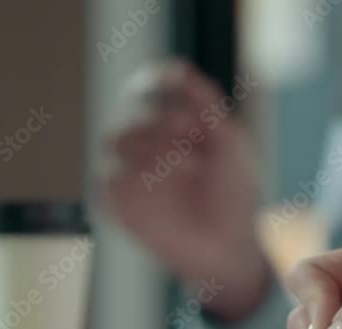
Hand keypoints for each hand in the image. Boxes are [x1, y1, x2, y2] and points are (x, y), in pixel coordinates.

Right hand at [101, 61, 269, 321]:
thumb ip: (204, 101)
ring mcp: (135, 175)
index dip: (156, 86)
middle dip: (161, 125)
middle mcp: (152, 147)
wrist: (229, 248)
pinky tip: (158, 188)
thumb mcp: (230, 142)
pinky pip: (106, 180)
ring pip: (115, 141)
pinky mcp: (122, 203)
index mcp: (176, 128)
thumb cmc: (234, 198)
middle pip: (132, 115)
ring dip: (147, 148)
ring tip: (182, 171)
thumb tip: (177, 67)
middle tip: (190, 143)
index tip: (167, 90)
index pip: (151, 93)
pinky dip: (127, 178)